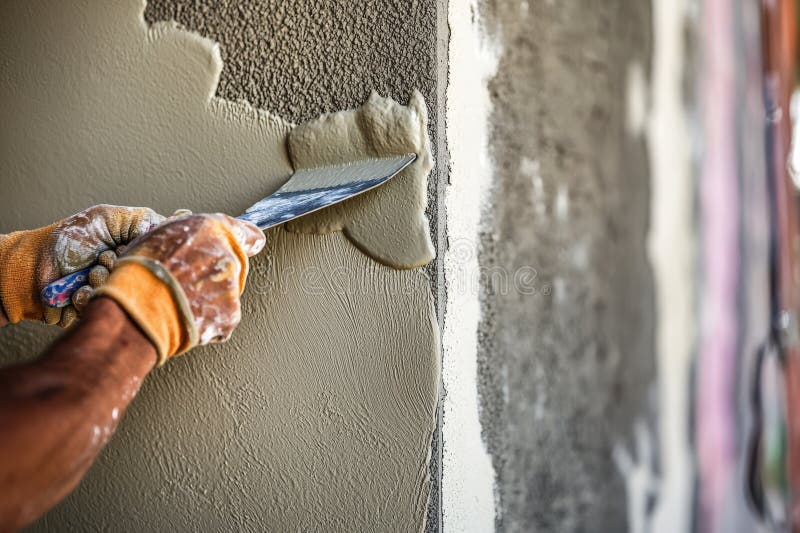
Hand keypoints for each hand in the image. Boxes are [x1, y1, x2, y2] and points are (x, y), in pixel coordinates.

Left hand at [0, 205, 164, 325]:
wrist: (35, 262)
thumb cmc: (71, 237)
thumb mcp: (110, 218)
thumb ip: (143, 220)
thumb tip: (177, 224)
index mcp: (137, 254)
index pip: (160, 260)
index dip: (143, 255)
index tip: (125, 248)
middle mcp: (130, 275)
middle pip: (145, 278)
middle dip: (120, 266)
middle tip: (104, 257)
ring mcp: (115, 294)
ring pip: (124, 295)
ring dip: (102, 281)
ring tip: (88, 272)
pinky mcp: (100, 311)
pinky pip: (103, 308)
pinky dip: (88, 296)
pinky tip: (78, 288)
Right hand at [95, 214, 264, 363]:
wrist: (139, 308)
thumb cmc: (140, 271)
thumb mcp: (157, 235)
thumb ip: (187, 234)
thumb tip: (194, 237)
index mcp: (212, 230)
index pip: (247, 233)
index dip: (246, 240)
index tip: (251, 244)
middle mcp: (228, 256)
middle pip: (233, 266)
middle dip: (215, 274)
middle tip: (186, 284)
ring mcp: (232, 287)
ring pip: (226, 293)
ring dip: (208, 298)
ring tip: (178, 301)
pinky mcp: (230, 314)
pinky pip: (222, 318)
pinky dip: (207, 320)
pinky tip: (184, 317)